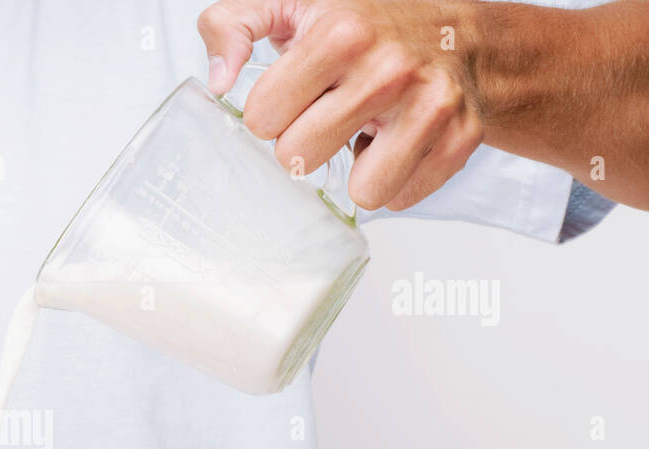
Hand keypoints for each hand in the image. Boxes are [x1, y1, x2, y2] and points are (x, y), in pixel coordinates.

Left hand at [198, 0, 482, 210]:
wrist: (458, 31)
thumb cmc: (365, 22)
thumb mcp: (288, 3)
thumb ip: (232, 25)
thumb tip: (218, 80)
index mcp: (341, 33)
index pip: (262, 119)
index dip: (274, 109)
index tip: (299, 89)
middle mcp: (390, 69)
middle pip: (299, 158)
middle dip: (308, 139)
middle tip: (333, 109)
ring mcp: (431, 104)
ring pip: (360, 192)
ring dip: (356, 168)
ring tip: (367, 126)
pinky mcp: (460, 138)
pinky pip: (398, 199)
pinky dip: (396, 176)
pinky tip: (401, 138)